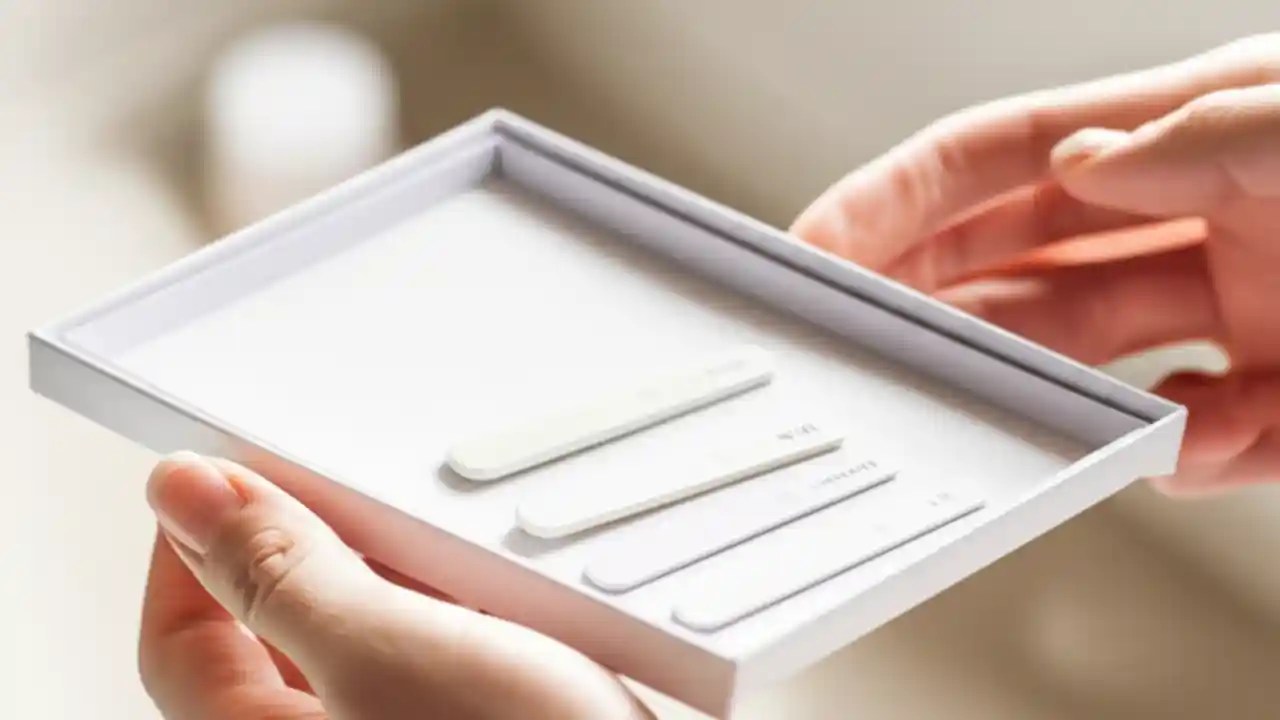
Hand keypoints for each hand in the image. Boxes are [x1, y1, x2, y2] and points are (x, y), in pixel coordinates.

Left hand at [140, 452, 652, 719]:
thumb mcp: (387, 654)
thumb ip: (282, 574)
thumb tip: (185, 492)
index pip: (183, 636)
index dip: (194, 541)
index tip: (234, 465)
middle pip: (280, 626)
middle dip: (318, 543)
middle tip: (358, 480)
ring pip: (375, 632)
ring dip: (407, 568)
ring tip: (453, 526)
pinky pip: (447, 649)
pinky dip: (467, 603)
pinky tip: (510, 579)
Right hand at [792, 35, 1279, 494]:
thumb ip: (1199, 140)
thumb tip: (1078, 166)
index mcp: (1191, 135)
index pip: (998, 159)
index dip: (894, 201)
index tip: (815, 249)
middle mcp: (1196, 219)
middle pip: (1012, 261)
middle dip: (929, 304)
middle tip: (861, 346)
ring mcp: (1234, 306)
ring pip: (1084, 361)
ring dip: (1046, 397)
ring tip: (1022, 416)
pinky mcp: (1275, 393)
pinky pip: (1188, 438)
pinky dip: (1182, 456)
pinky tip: (1206, 439)